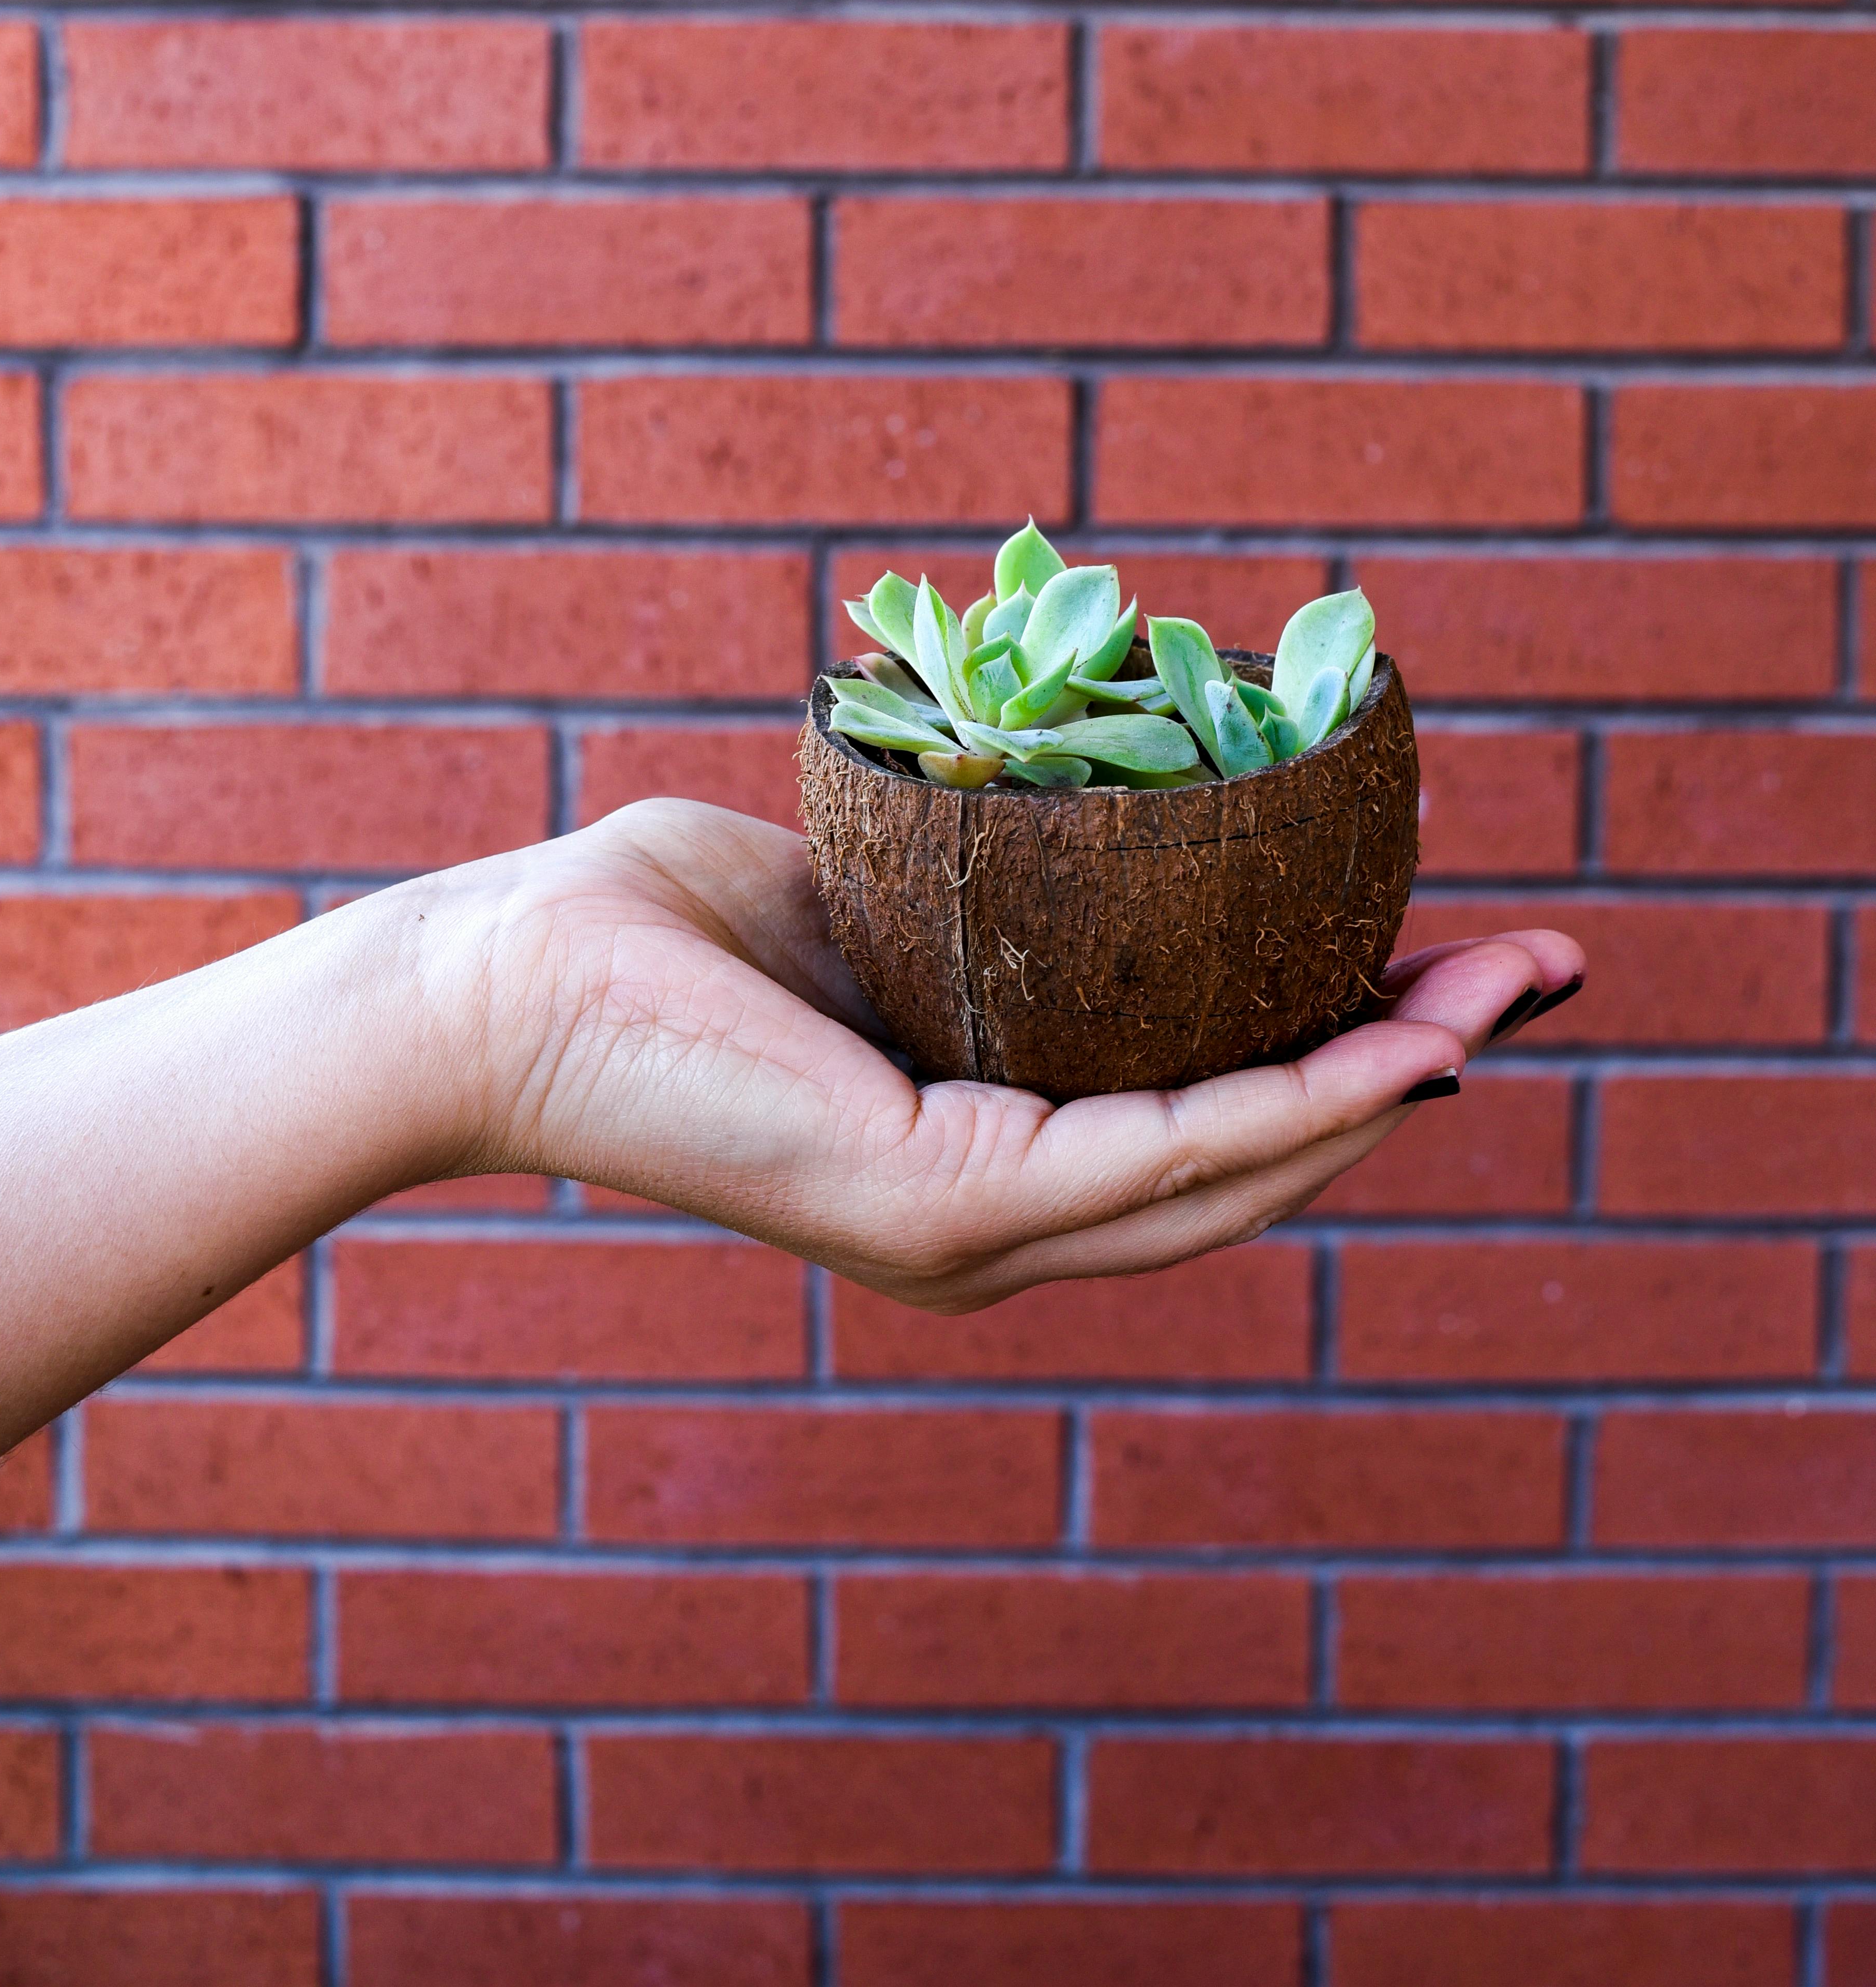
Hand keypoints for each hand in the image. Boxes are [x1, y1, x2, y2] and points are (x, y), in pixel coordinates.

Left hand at [461, 798, 1585, 1313]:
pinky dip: (1287, 1100)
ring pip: (1231, 1165)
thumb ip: (999, 905)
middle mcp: (1001, 1223)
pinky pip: (1153, 1151)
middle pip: (1253, 1156)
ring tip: (1504, 999)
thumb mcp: (886, 906)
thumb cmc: (670, 927)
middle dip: (1407, 1067)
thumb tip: (1098, 816)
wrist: (511, 979)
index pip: (1206, 1116)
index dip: (1347, 1056)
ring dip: (1383, 1082)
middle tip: (1538, 976)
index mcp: (992, 1156)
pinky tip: (1386, 1047)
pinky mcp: (940, 1205)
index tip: (1456, 969)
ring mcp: (975, 1233)